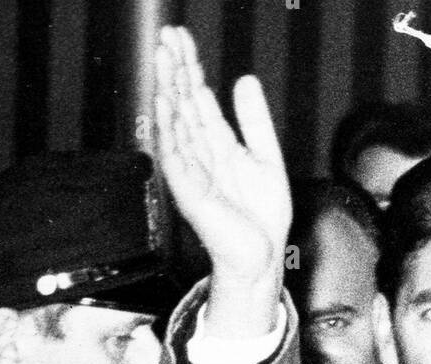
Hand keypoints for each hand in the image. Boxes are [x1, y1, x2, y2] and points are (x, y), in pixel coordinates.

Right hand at [154, 25, 289, 333]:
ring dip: (168, 89)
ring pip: (175, 123)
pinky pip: (175, 156)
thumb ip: (255, 120)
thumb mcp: (267, 158)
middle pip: (183, 103)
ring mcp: (192, 172)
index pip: (198, 97)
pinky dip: (169, 129)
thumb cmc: (261, 220)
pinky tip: (165, 104)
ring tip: (163, 59)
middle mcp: (200, 155)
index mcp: (217, 145)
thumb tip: (245, 81)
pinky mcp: (190, 192)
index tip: (183, 39)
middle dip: (175, 69)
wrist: (263, 259)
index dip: (191, 67)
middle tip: (168, 37)